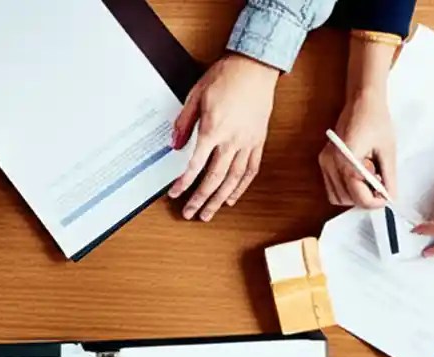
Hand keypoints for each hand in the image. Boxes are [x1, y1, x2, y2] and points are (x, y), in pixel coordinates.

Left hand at [168, 53, 279, 220]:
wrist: (254, 67)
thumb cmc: (225, 77)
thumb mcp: (195, 96)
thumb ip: (184, 123)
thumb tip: (175, 144)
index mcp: (213, 129)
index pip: (195, 165)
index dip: (183, 183)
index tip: (174, 194)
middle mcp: (232, 140)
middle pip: (214, 178)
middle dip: (200, 199)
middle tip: (189, 213)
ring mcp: (247, 142)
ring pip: (233, 179)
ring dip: (219, 200)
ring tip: (208, 213)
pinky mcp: (258, 141)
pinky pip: (251, 170)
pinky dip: (241, 187)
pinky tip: (231, 198)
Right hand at [319, 90, 396, 207]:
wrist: (362, 101)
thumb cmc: (375, 120)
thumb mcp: (388, 151)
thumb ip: (388, 178)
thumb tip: (390, 197)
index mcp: (347, 160)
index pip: (359, 196)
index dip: (375, 202)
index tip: (386, 198)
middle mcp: (331, 163)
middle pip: (347, 199)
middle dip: (365, 198)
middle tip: (380, 187)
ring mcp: (325, 162)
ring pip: (338, 197)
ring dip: (355, 195)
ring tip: (369, 178)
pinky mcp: (324, 160)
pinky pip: (332, 187)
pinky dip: (345, 189)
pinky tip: (359, 176)